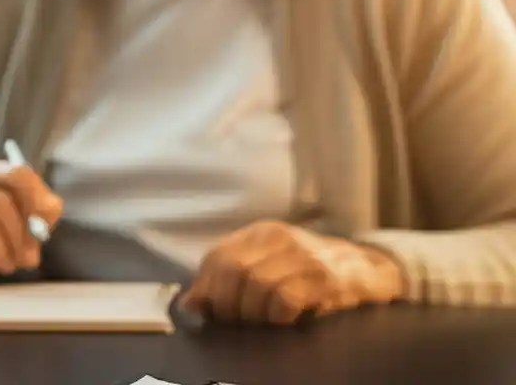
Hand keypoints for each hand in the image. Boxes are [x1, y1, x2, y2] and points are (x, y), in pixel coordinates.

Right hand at [0, 161, 63, 281]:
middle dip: (18, 237)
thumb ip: (41, 213)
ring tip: (6, 266)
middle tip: (25, 259)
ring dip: (0, 252)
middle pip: (0, 203)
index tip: (43, 225)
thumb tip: (46, 216)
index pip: (17, 173)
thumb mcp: (21, 216)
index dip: (35, 199)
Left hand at [180, 221, 406, 325]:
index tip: (210, 313)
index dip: (208, 290)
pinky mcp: (325, 278)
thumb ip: (228, 279)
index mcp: (259, 233)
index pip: (217, 258)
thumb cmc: (308, 273)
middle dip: (228, 305)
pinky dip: (277, 317)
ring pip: (256, 286)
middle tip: (237, 324)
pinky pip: (285, 300)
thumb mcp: (267, 266)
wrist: (367, 269)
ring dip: (252, 314)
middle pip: (233, 271)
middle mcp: (279, 238)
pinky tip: (284, 322)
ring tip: (261, 324)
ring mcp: (303, 256)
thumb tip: (190, 303)